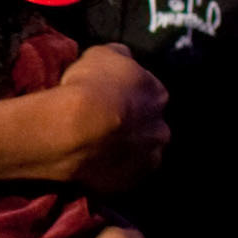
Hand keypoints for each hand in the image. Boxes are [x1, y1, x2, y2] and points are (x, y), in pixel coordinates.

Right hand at [36, 45, 168, 192]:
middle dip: (134, 125)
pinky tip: (96, 165)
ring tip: (100, 147)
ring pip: (140, 152)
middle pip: (149, 125)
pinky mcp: (131, 183)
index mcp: (158, 94)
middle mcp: (161, 128)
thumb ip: (120, 56)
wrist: (75, 129)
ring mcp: (148, 158)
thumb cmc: (90, 85)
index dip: (130, 94)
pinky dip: (114, 170)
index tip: (112, 96)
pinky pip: (124, 174)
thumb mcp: (102, 54)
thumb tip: (124, 58)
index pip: (149, 91)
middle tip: (107, 124)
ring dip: (126, 149)